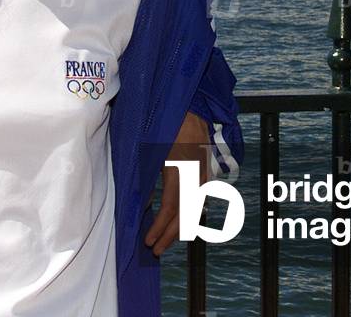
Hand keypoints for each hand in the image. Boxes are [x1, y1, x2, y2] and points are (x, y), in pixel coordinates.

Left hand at [144, 110, 210, 256]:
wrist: (190, 100)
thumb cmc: (165, 120)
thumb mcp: (149, 146)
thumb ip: (145, 174)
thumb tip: (144, 203)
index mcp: (179, 167)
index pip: (170, 207)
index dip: (159, 227)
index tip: (148, 241)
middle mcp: (195, 172)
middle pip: (186, 212)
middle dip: (170, 234)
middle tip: (156, 250)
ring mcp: (203, 169)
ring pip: (195, 206)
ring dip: (181, 226)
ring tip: (167, 239)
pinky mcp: (206, 166)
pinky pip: (200, 196)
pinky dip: (190, 211)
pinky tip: (182, 219)